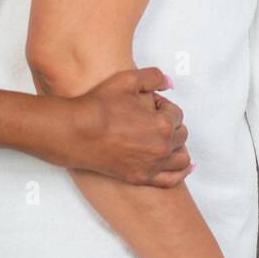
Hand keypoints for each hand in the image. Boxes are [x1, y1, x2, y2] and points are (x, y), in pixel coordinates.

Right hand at [65, 67, 191, 187]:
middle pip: (180, 134)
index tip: (150, 105)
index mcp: (163, 125)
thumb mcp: (128, 80)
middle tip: (151, 119)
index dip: (163, 106)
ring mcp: (151, 166)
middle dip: (170, 124)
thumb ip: (154, 77)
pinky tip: (183, 166)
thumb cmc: (99, 106)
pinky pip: (171, 180)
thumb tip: (168, 82)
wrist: (75, 132)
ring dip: (177, 146)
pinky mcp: (140, 177)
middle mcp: (161, 148)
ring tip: (164, 139)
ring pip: (181, 158)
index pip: (177, 113)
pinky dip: (180, 173)